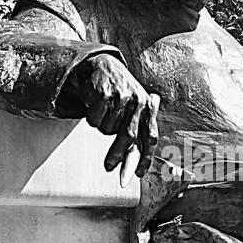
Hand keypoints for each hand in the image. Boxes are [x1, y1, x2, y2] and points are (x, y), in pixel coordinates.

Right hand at [68, 53, 160, 175]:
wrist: (102, 66)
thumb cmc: (120, 96)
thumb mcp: (134, 111)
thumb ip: (137, 135)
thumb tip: (133, 169)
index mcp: (148, 109)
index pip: (150, 138)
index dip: (145, 158)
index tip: (138, 175)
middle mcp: (138, 102)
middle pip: (128, 137)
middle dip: (117, 155)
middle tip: (108, 168)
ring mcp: (122, 97)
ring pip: (107, 130)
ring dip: (102, 127)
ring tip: (104, 113)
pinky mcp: (104, 94)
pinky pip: (94, 120)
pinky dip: (91, 119)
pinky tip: (94, 106)